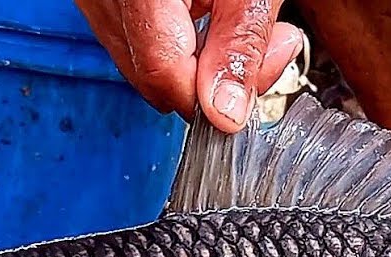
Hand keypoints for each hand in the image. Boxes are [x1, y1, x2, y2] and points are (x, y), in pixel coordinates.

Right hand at [75, 0, 303, 131]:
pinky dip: (169, 31)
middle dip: (210, 74)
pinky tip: (201, 6)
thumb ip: (240, 41)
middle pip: (150, 71)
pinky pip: (126, 30)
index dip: (208, 96)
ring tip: (233, 15)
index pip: (162, 73)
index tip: (248, 90)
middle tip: (265, 45)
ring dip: (191, 54)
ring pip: (138, 56)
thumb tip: (226, 112)